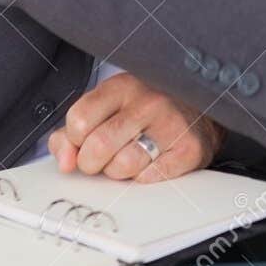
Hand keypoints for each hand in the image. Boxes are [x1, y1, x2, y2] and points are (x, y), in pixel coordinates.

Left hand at [49, 72, 222, 182]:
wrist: (201, 110)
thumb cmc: (145, 111)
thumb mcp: (106, 108)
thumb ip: (72, 133)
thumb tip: (64, 163)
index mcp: (122, 86)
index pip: (78, 121)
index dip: (76, 140)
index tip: (86, 140)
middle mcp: (148, 101)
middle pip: (97, 147)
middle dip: (93, 162)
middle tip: (103, 158)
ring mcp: (171, 124)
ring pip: (122, 166)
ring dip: (119, 172)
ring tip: (129, 158)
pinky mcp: (189, 149)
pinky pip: (149, 178)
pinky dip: (143, 177)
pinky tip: (150, 163)